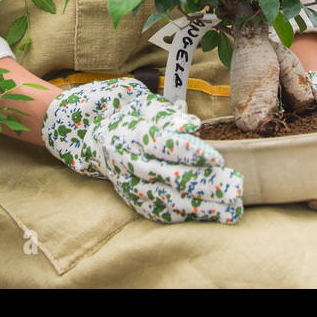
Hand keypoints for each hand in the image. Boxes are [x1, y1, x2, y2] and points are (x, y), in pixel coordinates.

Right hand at [41, 77, 243, 223]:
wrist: (81, 130)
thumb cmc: (118, 108)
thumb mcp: (137, 99)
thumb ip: (164, 114)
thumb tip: (190, 127)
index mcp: (130, 132)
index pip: (164, 145)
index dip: (191, 153)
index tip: (217, 159)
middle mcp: (127, 160)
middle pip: (170, 177)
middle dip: (204, 186)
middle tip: (234, 189)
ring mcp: (127, 182)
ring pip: (166, 199)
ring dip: (200, 207)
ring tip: (230, 211)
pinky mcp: (129, 196)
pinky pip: (156, 210)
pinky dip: (182, 215)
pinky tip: (205, 217)